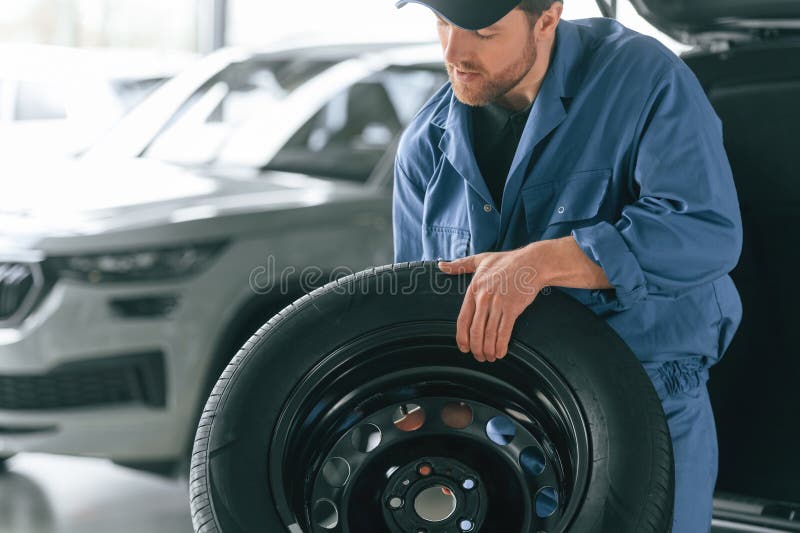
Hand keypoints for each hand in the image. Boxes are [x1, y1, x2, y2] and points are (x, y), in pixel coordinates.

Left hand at [437, 247, 544, 362]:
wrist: (532, 263)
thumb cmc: (506, 261)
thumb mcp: (480, 260)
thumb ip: (460, 265)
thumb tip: (441, 266)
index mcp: (474, 289)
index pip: (463, 319)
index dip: (462, 337)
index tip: (463, 348)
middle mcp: (484, 298)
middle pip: (475, 330)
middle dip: (475, 348)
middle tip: (478, 357)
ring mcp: (499, 304)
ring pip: (489, 334)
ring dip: (488, 350)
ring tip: (489, 357)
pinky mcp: (513, 309)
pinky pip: (504, 332)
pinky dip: (501, 346)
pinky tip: (500, 353)